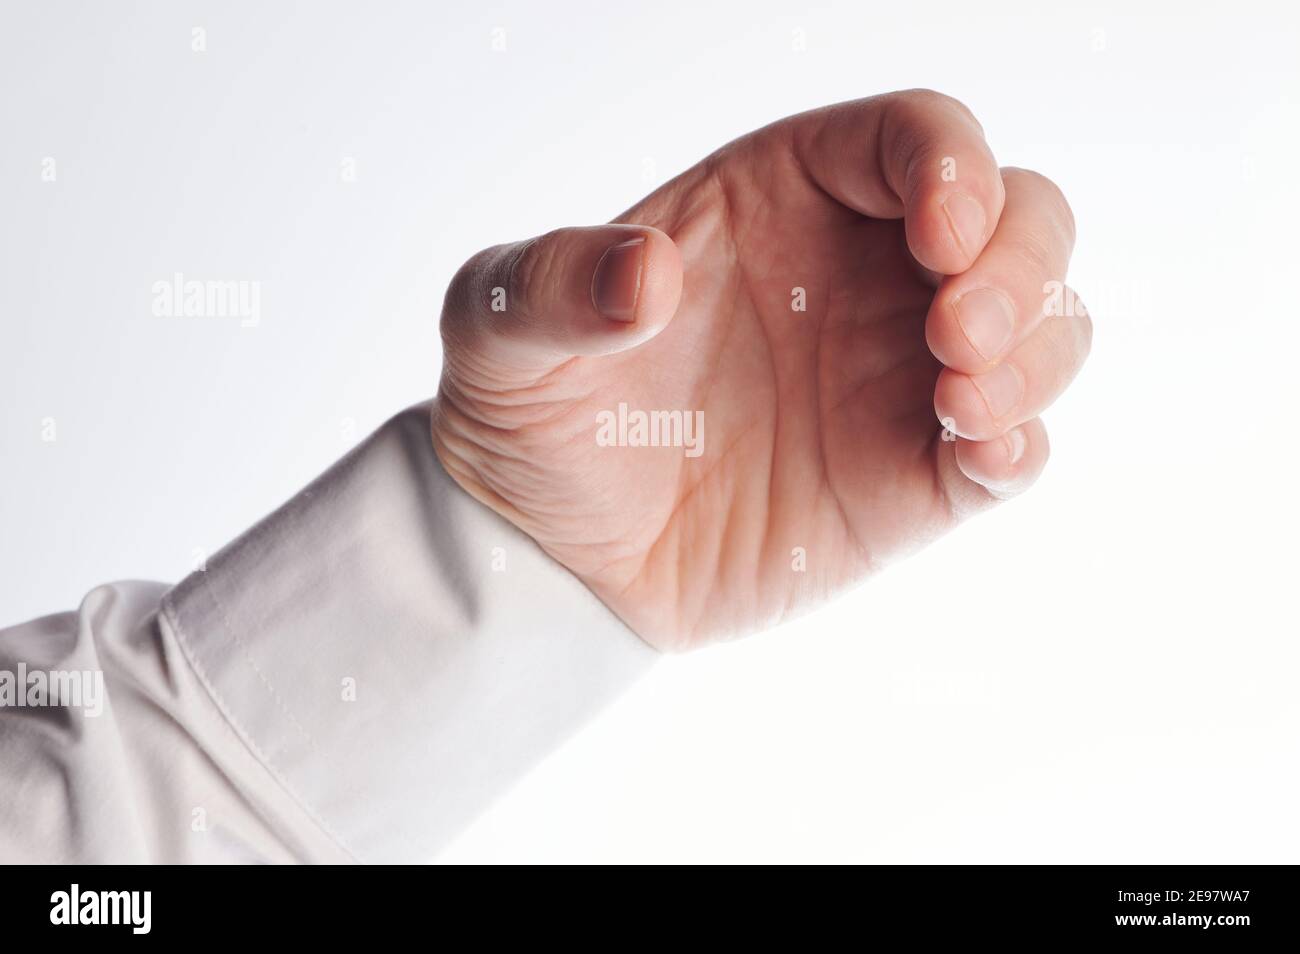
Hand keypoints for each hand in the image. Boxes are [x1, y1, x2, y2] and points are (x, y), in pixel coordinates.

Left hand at [432, 89, 1089, 650]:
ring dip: (1038, 350)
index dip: (954, 164)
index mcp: (783, 200)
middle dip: (1020, 259)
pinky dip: (1021, 445)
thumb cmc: (530, 418)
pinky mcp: (909, 478)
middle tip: (960, 328)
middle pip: (1018, 216)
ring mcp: (895, 378)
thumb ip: (551, 283)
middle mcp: (863, 276)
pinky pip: (1008, 449)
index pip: (914, 137)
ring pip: (1042, 327)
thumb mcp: (497, 330)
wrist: (548, 555)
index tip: (940, 231)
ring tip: (960, 399)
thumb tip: (646, 275)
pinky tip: (979, 454)